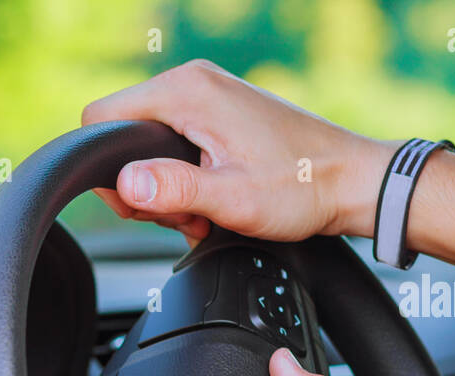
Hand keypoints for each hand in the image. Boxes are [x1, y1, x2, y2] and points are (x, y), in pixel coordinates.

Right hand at [81, 60, 392, 244]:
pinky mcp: (219, 113)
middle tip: (183, 214)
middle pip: (123, 136)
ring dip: (167, 189)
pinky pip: (175, 146)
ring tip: (205, 211)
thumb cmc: (303, 187)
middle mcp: (193, 83)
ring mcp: (207, 96)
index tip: (142, 203)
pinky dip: (185, 180)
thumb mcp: (232, 198)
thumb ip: (172, 188)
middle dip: (142, 186)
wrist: (353, 182)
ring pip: (148, 146)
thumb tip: (125, 184)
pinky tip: (212, 202)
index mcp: (187, 91)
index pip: (101, 117)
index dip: (108, 170)